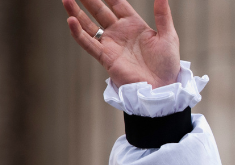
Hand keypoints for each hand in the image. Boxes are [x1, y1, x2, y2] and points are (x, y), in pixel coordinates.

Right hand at [63, 0, 180, 87]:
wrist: (162, 87)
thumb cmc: (167, 64)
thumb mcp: (168, 36)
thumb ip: (163, 16)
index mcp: (134, 24)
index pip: (117, 4)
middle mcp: (120, 32)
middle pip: (99, 11)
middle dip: (88, 0)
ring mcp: (111, 44)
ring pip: (89, 25)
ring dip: (77, 12)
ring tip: (66, 0)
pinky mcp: (106, 57)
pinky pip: (89, 43)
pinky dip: (78, 33)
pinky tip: (71, 21)